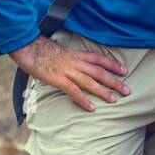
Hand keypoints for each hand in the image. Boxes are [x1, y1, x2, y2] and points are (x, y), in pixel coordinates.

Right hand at [9, 34, 129, 111]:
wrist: (27, 46)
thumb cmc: (39, 49)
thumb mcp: (59, 51)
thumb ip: (68, 59)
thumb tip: (71, 65)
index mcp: (76, 54)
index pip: (99, 58)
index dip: (113, 64)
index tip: (125, 70)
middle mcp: (75, 62)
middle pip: (100, 71)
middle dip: (115, 81)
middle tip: (127, 90)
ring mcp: (67, 70)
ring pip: (90, 81)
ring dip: (104, 92)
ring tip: (114, 100)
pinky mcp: (58, 79)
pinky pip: (74, 91)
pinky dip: (84, 100)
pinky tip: (91, 108)